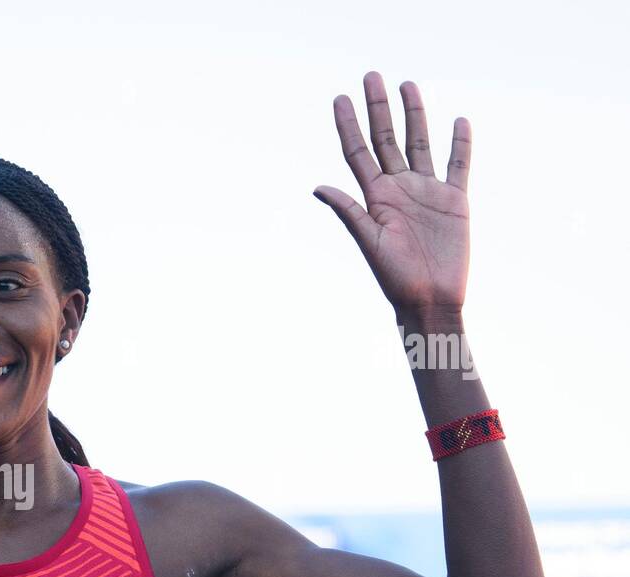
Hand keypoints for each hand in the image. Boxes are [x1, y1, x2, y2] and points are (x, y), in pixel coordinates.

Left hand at [314, 72, 469, 316]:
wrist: (430, 299)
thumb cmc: (395, 278)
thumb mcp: (369, 242)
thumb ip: (348, 211)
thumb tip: (317, 186)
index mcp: (375, 197)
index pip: (358, 152)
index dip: (348, 125)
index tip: (339, 98)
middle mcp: (399, 189)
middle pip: (386, 139)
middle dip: (378, 108)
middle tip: (371, 76)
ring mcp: (427, 192)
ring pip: (419, 143)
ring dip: (414, 115)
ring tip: (408, 85)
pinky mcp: (454, 201)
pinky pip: (458, 165)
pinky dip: (459, 143)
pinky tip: (458, 121)